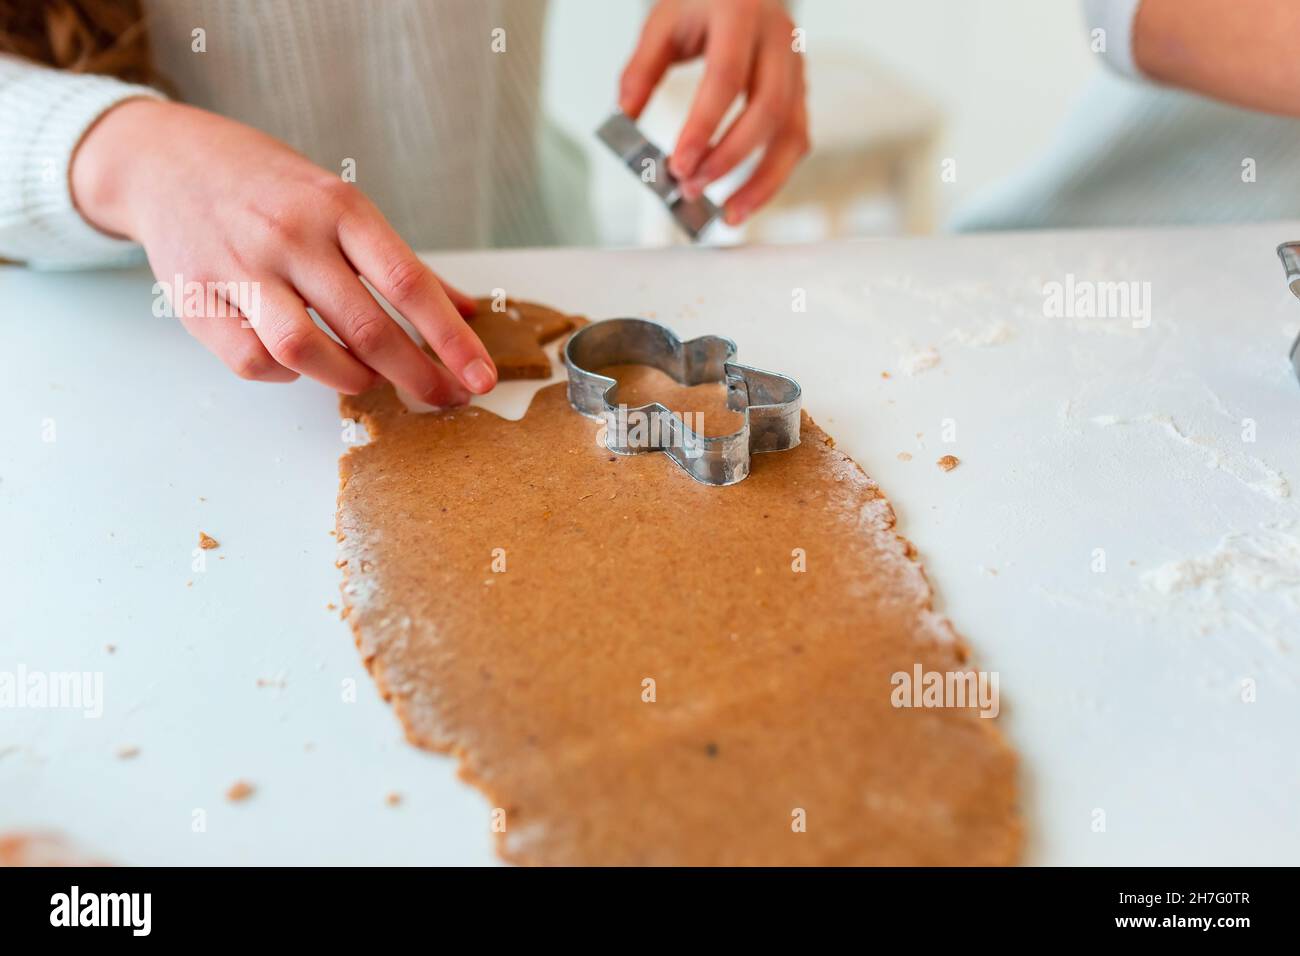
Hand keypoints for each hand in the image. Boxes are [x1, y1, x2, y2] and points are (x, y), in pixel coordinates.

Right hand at [70, 99, 495, 403]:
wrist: (167, 160)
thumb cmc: (271, 187)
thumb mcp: (342, 203)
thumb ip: (403, 262)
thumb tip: (467, 311)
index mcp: (340, 208)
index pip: (409, 283)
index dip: (451, 339)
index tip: (481, 376)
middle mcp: (292, 236)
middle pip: (367, 327)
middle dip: (416, 375)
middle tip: (443, 397)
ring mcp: (241, 267)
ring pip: (306, 350)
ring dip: (350, 379)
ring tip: (369, 379)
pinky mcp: (198, 298)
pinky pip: (252, 360)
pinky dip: (286, 375)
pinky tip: (300, 364)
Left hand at [620, 0, 809, 225]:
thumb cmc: (704, 1)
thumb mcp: (664, 21)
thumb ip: (641, 68)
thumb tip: (625, 116)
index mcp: (739, 14)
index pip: (726, 79)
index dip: (703, 127)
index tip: (679, 166)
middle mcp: (777, 40)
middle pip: (767, 110)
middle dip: (729, 158)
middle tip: (692, 187)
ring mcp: (797, 66)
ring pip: (792, 132)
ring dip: (763, 181)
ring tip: (730, 214)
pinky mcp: (802, 90)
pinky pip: (797, 140)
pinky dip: (774, 175)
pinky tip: (747, 198)